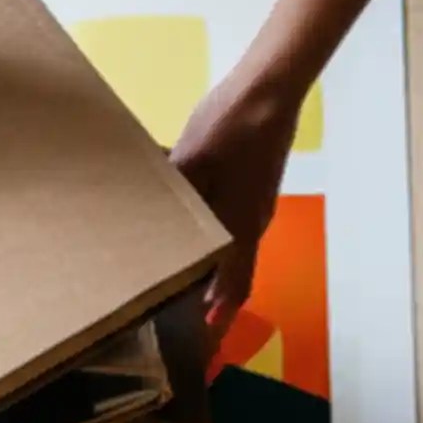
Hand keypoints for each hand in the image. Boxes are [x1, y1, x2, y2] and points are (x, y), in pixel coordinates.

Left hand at [170, 76, 301, 342]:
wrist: (269, 88)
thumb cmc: (229, 128)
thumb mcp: (189, 166)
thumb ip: (174, 200)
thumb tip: (154, 228)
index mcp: (241, 227)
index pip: (235, 283)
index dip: (221, 311)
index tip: (207, 334)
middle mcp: (254, 222)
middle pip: (233, 269)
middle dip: (209, 292)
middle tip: (179, 307)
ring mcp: (257, 203)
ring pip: (231, 245)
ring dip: (209, 263)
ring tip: (176, 272)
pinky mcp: (253, 184)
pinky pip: (230, 221)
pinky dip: (210, 235)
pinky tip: (185, 225)